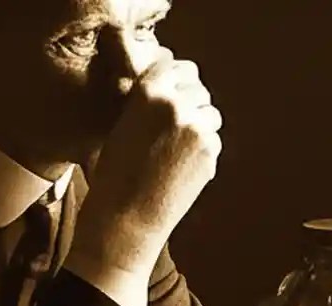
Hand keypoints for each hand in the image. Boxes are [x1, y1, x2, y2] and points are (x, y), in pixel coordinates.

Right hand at [71, 49, 223, 280]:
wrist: (126, 213)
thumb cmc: (116, 171)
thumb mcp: (123, 122)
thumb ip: (149, 101)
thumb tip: (176, 88)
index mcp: (148, 90)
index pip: (177, 66)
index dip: (178, 79)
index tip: (176, 91)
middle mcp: (175, 103)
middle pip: (199, 88)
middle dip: (191, 103)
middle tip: (178, 125)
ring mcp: (196, 126)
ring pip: (211, 113)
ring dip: (201, 125)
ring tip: (178, 148)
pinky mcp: (210, 150)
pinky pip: (215, 140)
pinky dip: (205, 151)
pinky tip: (183, 166)